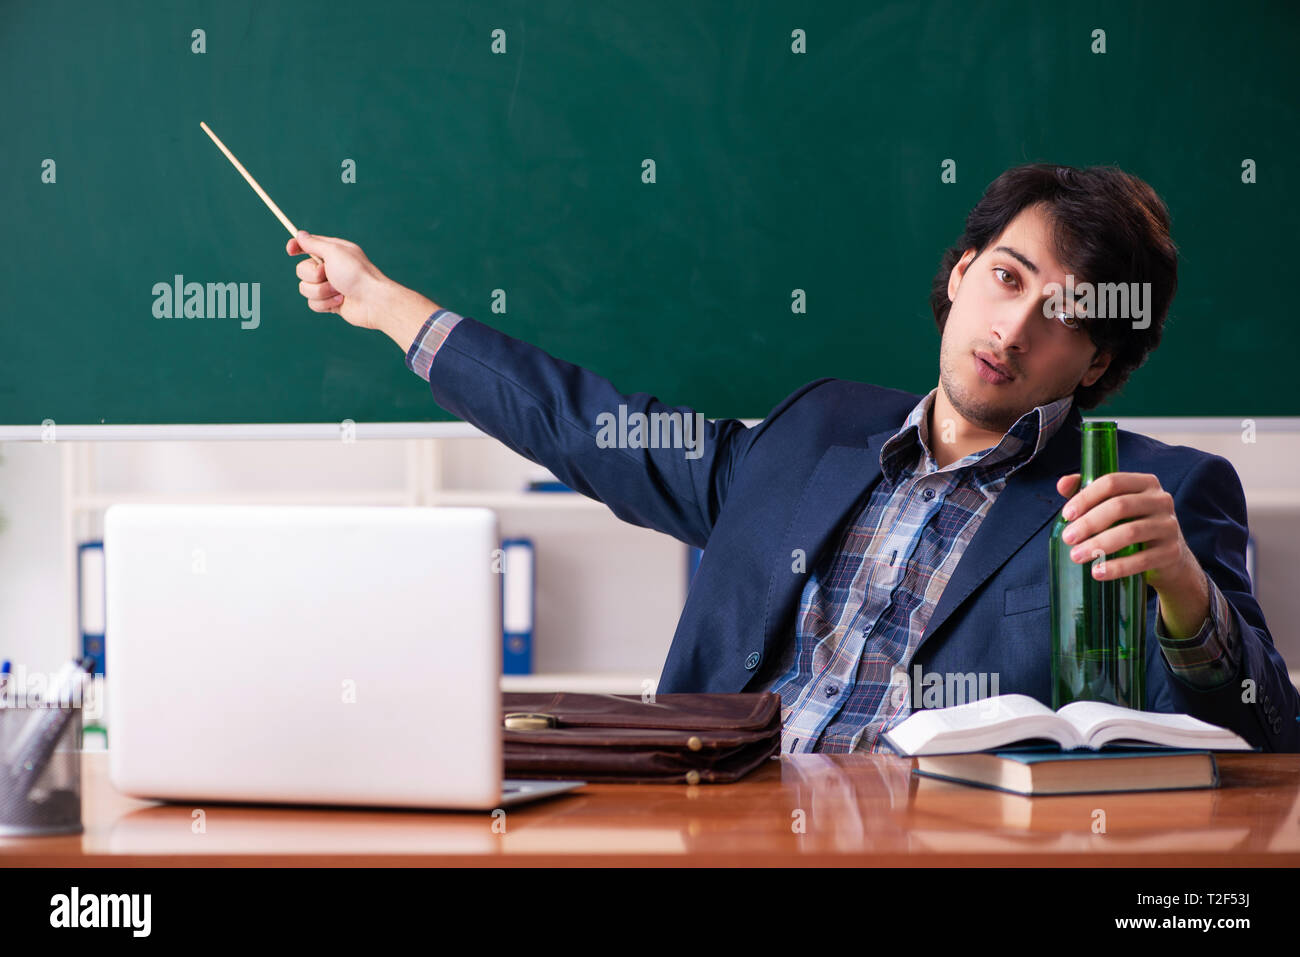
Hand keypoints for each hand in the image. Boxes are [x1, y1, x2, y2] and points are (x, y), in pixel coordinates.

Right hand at [286, 230, 440, 351]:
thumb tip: (299, 234)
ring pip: (305, 288)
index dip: (297, 247)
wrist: (373, 302)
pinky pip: (313, 303)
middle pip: (301, 270)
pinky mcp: (330, 303)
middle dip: (312, 275)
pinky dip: (325, 304)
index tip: (290, 250)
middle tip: (329, 275)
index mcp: (333, 252)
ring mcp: (329, 286)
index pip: (307, 246)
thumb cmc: (356, 274)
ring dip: (320, 291)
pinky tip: (340, 303)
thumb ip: (314, 244)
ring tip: (338, 291)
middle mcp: (330, 268)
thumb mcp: (334, 252)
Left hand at [1057, 472, 1208, 636]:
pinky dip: (1117, 567)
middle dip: (1089, 523)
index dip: (1086, 497)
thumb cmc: (1132, 524)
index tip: (1066, 514)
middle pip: (1120, 506)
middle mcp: (1161, 500)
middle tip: (1067, 538)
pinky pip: (1142, 559)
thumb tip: (1062, 484)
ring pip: (1130, 532)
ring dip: (1099, 545)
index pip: (1112, 482)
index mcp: (1145, 483)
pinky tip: (1097, 572)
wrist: (1168, 558)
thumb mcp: (1113, 505)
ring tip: (1076, 556)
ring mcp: (1169, 526)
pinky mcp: (1171, 552)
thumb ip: (1088, 492)